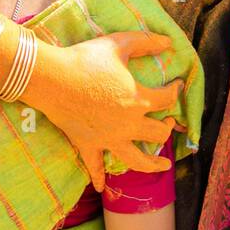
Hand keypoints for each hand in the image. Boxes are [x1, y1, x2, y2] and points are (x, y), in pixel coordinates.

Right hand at [28, 31, 182, 191]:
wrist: (53, 78)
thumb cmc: (87, 59)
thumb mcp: (120, 43)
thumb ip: (146, 42)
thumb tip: (169, 41)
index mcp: (139, 101)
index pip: (167, 100)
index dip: (175, 91)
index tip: (176, 85)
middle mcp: (128, 125)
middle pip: (157, 135)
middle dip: (166, 129)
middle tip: (167, 123)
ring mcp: (108, 138)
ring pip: (136, 159)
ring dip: (152, 165)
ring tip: (164, 168)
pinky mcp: (88, 145)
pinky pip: (95, 167)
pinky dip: (99, 178)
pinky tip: (102, 188)